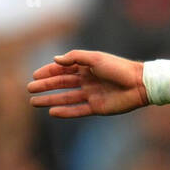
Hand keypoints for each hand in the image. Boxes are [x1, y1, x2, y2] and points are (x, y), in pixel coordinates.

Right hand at [27, 50, 148, 117]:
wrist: (140, 84)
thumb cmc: (119, 68)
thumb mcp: (96, 58)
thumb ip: (75, 58)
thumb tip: (55, 59)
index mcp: (88, 67)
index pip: (64, 69)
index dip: (49, 72)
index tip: (35, 75)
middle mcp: (88, 80)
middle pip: (62, 83)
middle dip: (46, 86)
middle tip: (29, 89)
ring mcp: (92, 94)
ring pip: (66, 98)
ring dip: (50, 99)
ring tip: (34, 102)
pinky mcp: (97, 107)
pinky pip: (77, 110)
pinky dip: (65, 112)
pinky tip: (52, 112)